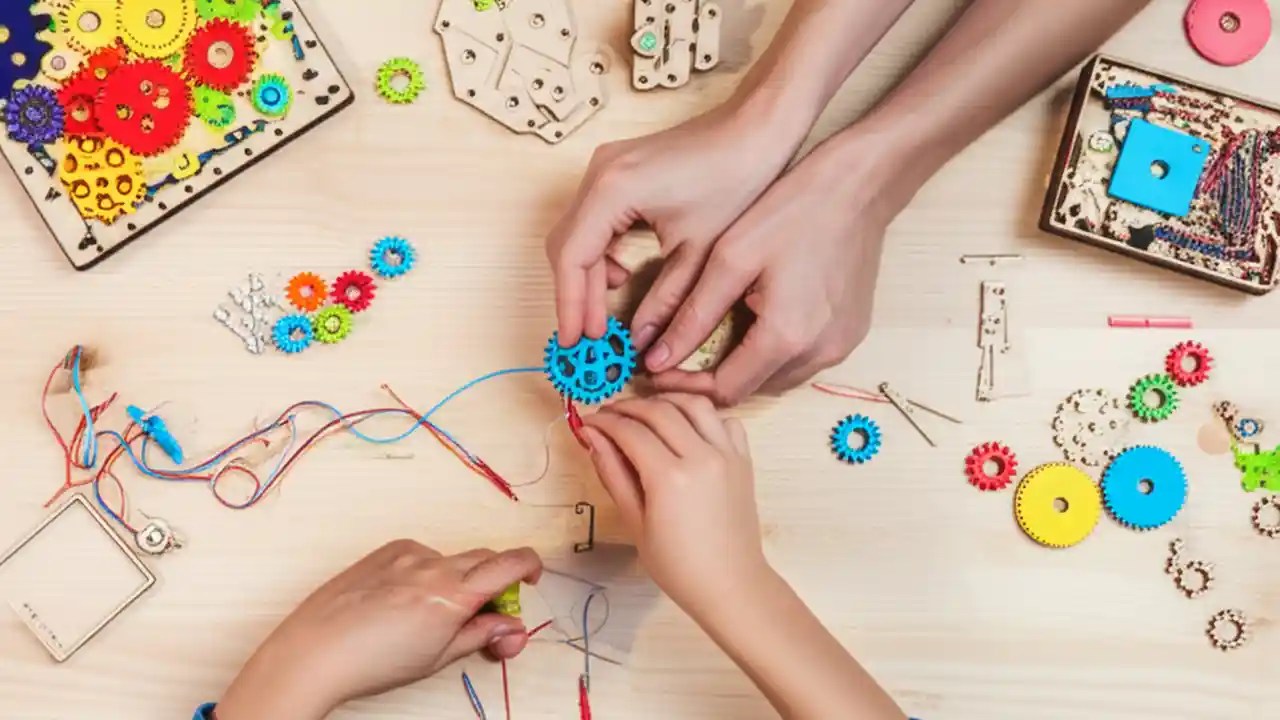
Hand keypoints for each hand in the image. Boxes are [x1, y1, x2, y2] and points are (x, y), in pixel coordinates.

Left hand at [216, 542, 542, 719]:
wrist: (315, 650)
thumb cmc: (373, 662)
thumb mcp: (438, 657)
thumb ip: (481, 633)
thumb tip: (510, 624)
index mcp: (454, 595)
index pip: (511, 563)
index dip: (530, 567)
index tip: (529, 580)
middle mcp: (435, 565)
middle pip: (486, 559)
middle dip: (494, 583)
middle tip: (484, 615)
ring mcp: (408, 553)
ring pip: (452, 559)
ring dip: (456, 580)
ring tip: (429, 616)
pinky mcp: (387, 550)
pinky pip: (421, 554)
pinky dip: (425, 572)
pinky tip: (403, 600)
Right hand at [546, 105, 799, 346]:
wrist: (758, 128)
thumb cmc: (737, 178)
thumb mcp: (699, 253)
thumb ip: (666, 303)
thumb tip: (642, 345)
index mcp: (612, 190)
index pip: (571, 258)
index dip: (570, 306)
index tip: (576, 342)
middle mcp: (599, 173)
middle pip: (565, 246)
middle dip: (575, 295)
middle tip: (590, 338)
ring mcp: (604, 166)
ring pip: (574, 233)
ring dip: (584, 275)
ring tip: (604, 314)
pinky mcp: (616, 168)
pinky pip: (590, 218)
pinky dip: (596, 252)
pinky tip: (619, 275)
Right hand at [580, 394, 764, 617]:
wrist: (730, 584)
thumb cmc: (677, 565)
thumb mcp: (636, 524)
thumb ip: (614, 474)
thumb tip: (591, 436)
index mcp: (670, 477)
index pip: (630, 431)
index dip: (604, 422)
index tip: (587, 421)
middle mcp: (701, 456)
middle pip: (660, 410)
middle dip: (629, 407)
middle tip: (609, 414)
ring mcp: (728, 454)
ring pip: (695, 404)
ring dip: (666, 401)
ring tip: (645, 412)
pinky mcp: (744, 459)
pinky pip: (725, 420)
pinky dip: (704, 416)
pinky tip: (687, 427)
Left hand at [645, 131, 914, 404]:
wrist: (859, 186)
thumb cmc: (792, 211)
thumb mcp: (730, 257)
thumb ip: (694, 315)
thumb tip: (656, 359)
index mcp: (786, 336)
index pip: (725, 390)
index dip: (684, 386)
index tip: (654, 369)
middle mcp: (819, 354)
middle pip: (751, 389)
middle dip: (710, 379)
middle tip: (675, 354)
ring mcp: (841, 347)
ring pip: (776, 379)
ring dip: (742, 368)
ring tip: (710, 340)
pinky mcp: (852, 335)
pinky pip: (802, 361)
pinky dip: (771, 355)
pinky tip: (753, 325)